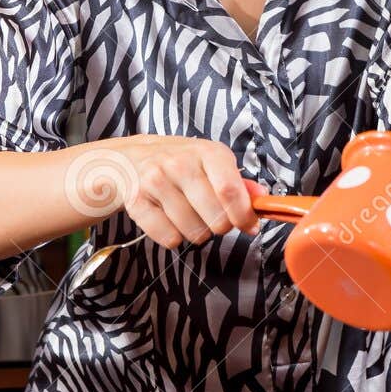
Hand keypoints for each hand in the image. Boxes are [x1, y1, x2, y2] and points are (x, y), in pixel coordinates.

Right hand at [69, 134, 264, 248]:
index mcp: (207, 152)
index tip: (248, 225)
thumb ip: (239, 183)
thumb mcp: (211, 163)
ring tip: (188, 215)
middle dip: (220, 227)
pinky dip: (173, 237)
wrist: (128, 159)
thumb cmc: (178, 163)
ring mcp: (156, 182)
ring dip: (196, 233)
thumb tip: (262, 201)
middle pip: (216, 218)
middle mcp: (180, 163)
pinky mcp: (136, 202)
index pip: (231, 191)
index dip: (244, 216)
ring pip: (194, 232)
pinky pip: (169, 238)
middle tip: (212, 217)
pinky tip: (168, 219)